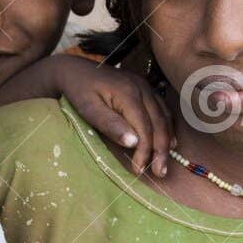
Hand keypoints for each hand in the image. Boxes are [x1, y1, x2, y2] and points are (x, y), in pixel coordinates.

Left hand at [51, 55, 172, 177]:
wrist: (74, 70)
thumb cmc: (78, 91)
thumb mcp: (88, 109)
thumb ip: (110, 125)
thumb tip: (133, 142)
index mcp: (128, 93)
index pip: (144, 127)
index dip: (144, 150)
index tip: (138, 169)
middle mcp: (142, 88)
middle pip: (159, 123)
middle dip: (160, 150)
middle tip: (159, 172)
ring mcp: (145, 86)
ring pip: (164, 116)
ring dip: (166, 140)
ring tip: (164, 162)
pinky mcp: (144, 88)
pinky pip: (162, 109)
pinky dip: (166, 126)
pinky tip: (168, 141)